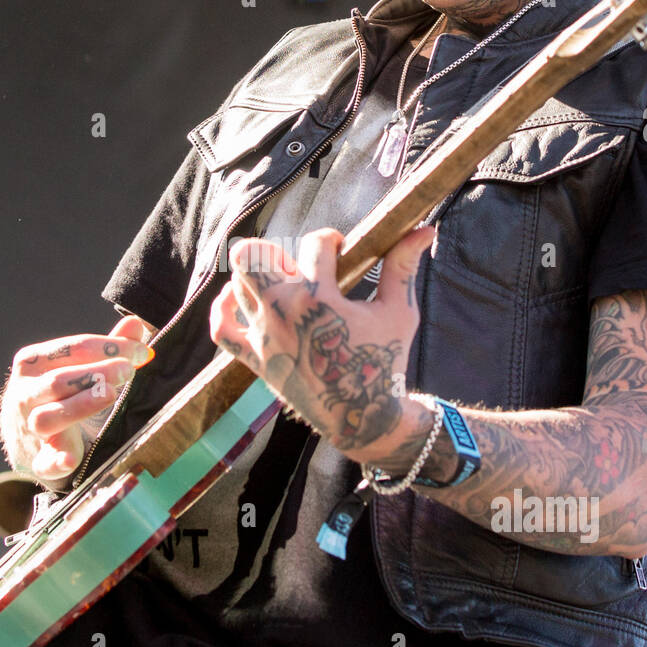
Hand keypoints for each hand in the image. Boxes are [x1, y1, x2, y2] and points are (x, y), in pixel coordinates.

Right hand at [0, 314, 153, 484]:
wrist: (27, 444)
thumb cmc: (60, 398)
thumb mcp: (76, 370)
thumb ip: (106, 350)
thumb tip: (135, 323)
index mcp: (32, 364)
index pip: (72, 348)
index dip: (109, 347)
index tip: (142, 351)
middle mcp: (25, 394)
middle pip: (58, 380)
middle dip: (96, 373)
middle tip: (129, 369)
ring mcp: (28, 429)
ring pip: (48, 418)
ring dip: (80, 405)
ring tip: (111, 394)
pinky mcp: (38, 462)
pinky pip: (44, 462)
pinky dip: (56, 460)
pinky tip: (71, 459)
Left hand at [208, 225, 434, 463]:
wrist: (363, 415)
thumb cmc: (384, 361)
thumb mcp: (398, 311)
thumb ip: (403, 267)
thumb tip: (424, 230)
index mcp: (318, 298)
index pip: (315, 243)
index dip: (331, 239)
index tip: (342, 251)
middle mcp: (282, 312)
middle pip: (252, 255)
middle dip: (277, 251)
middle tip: (301, 269)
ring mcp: (263, 337)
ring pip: (236, 284)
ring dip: (258, 275)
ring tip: (285, 286)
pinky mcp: (254, 359)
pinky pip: (221, 329)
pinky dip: (224, 309)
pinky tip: (240, 298)